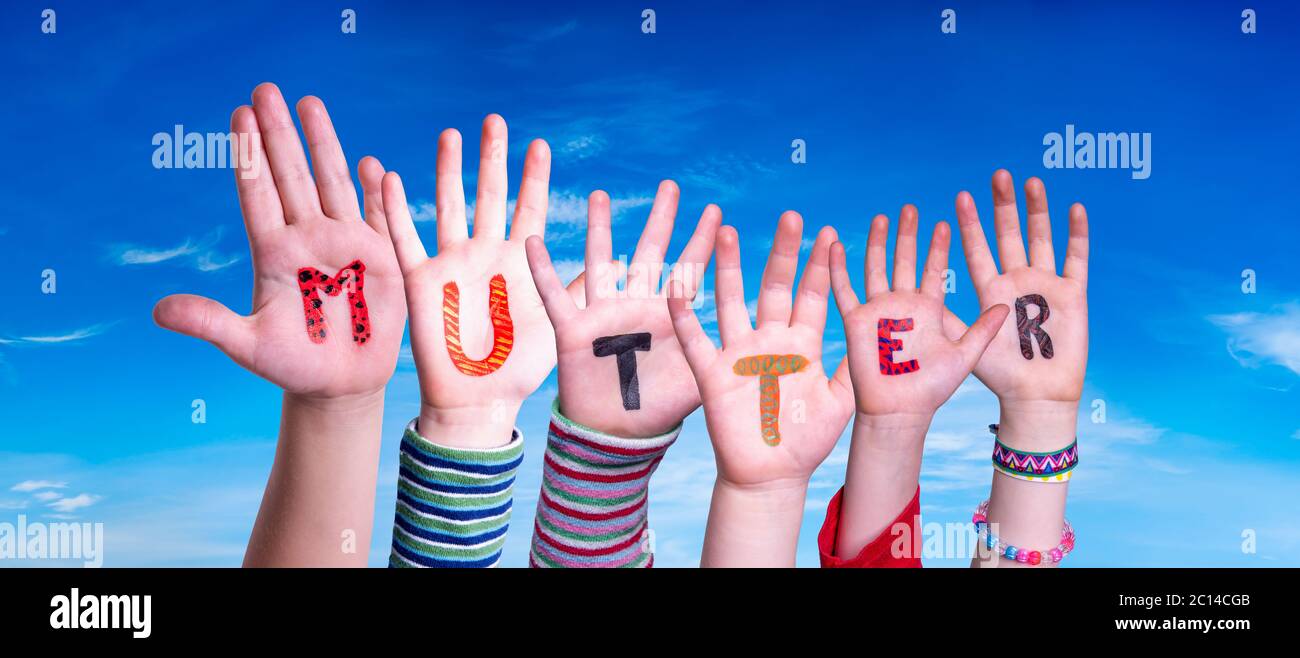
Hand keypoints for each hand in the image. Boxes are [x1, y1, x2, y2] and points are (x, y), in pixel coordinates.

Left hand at [153, 83, 404, 399]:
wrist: (339, 385)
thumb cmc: (291, 366)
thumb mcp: (247, 347)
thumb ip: (209, 323)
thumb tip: (158, 311)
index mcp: (275, 253)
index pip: (259, 193)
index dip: (250, 155)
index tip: (239, 115)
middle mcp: (308, 239)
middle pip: (292, 176)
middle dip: (280, 132)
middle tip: (266, 89)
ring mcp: (346, 246)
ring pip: (332, 184)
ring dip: (323, 144)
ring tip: (309, 103)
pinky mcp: (381, 261)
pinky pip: (378, 218)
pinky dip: (377, 193)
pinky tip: (372, 165)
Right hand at [382, 115, 558, 444]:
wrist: (478, 400)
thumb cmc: (521, 367)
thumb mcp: (560, 322)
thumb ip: (582, 287)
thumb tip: (624, 260)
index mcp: (520, 261)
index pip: (529, 208)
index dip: (534, 177)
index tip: (540, 144)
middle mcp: (485, 254)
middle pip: (489, 195)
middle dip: (492, 158)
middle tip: (496, 120)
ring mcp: (452, 264)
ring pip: (449, 205)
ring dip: (447, 170)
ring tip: (450, 134)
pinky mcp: (421, 281)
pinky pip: (405, 239)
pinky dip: (394, 210)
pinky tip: (388, 178)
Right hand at [525, 181, 720, 436]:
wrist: (616, 437)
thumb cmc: (659, 411)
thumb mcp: (697, 381)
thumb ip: (719, 356)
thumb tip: (761, 346)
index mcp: (669, 315)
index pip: (689, 269)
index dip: (703, 242)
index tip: (718, 211)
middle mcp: (637, 306)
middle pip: (650, 252)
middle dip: (661, 219)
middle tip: (672, 185)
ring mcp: (604, 314)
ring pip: (601, 260)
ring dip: (599, 228)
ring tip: (599, 195)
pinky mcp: (573, 330)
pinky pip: (554, 295)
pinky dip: (542, 270)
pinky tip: (532, 241)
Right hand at [668, 213, 854, 486]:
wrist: (771, 476)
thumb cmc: (807, 441)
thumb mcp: (842, 400)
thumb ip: (854, 366)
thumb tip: (881, 336)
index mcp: (803, 345)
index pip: (814, 296)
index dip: (821, 266)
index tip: (831, 232)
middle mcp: (770, 341)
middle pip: (775, 286)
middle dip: (783, 252)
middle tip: (791, 215)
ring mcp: (740, 354)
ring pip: (732, 300)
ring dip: (728, 267)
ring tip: (726, 231)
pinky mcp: (714, 374)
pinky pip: (696, 340)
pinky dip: (686, 316)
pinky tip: (678, 288)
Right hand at [830, 205, 1007, 420]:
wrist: (900, 411)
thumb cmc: (933, 388)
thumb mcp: (965, 354)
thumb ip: (982, 329)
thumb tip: (1005, 305)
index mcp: (928, 308)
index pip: (933, 269)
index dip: (937, 247)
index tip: (944, 221)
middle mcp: (902, 305)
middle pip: (903, 260)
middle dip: (907, 234)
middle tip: (910, 208)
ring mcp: (878, 311)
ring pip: (875, 268)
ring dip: (876, 243)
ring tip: (880, 218)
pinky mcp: (856, 321)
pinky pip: (843, 290)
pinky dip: (836, 268)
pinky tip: (832, 246)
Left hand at [951, 171, 1088, 405]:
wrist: (1037, 396)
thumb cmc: (1000, 376)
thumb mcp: (966, 345)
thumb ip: (947, 320)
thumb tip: (913, 298)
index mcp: (990, 290)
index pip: (978, 249)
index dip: (970, 225)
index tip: (961, 196)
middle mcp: (1017, 281)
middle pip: (1009, 235)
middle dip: (1003, 206)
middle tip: (998, 174)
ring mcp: (1045, 284)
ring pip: (1041, 238)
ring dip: (1037, 211)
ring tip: (1031, 181)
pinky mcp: (1073, 294)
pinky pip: (1076, 258)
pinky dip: (1076, 234)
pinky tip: (1073, 208)